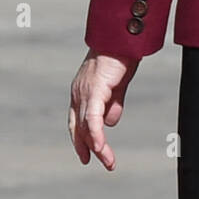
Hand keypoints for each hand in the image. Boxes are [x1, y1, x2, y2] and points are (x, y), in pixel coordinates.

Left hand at [68, 50, 139, 170]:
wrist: (122, 37)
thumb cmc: (121, 54)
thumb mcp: (118, 84)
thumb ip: (114, 103)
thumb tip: (111, 123)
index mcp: (81, 91)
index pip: (76, 120)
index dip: (80, 138)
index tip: (87, 153)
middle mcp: (78, 93)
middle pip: (78, 127)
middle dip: (86, 147)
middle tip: (95, 162)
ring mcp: (84, 92)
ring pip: (86, 127)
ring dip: (97, 147)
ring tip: (108, 162)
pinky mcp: (94, 91)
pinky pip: (93, 120)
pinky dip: (96, 136)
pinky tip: (101, 149)